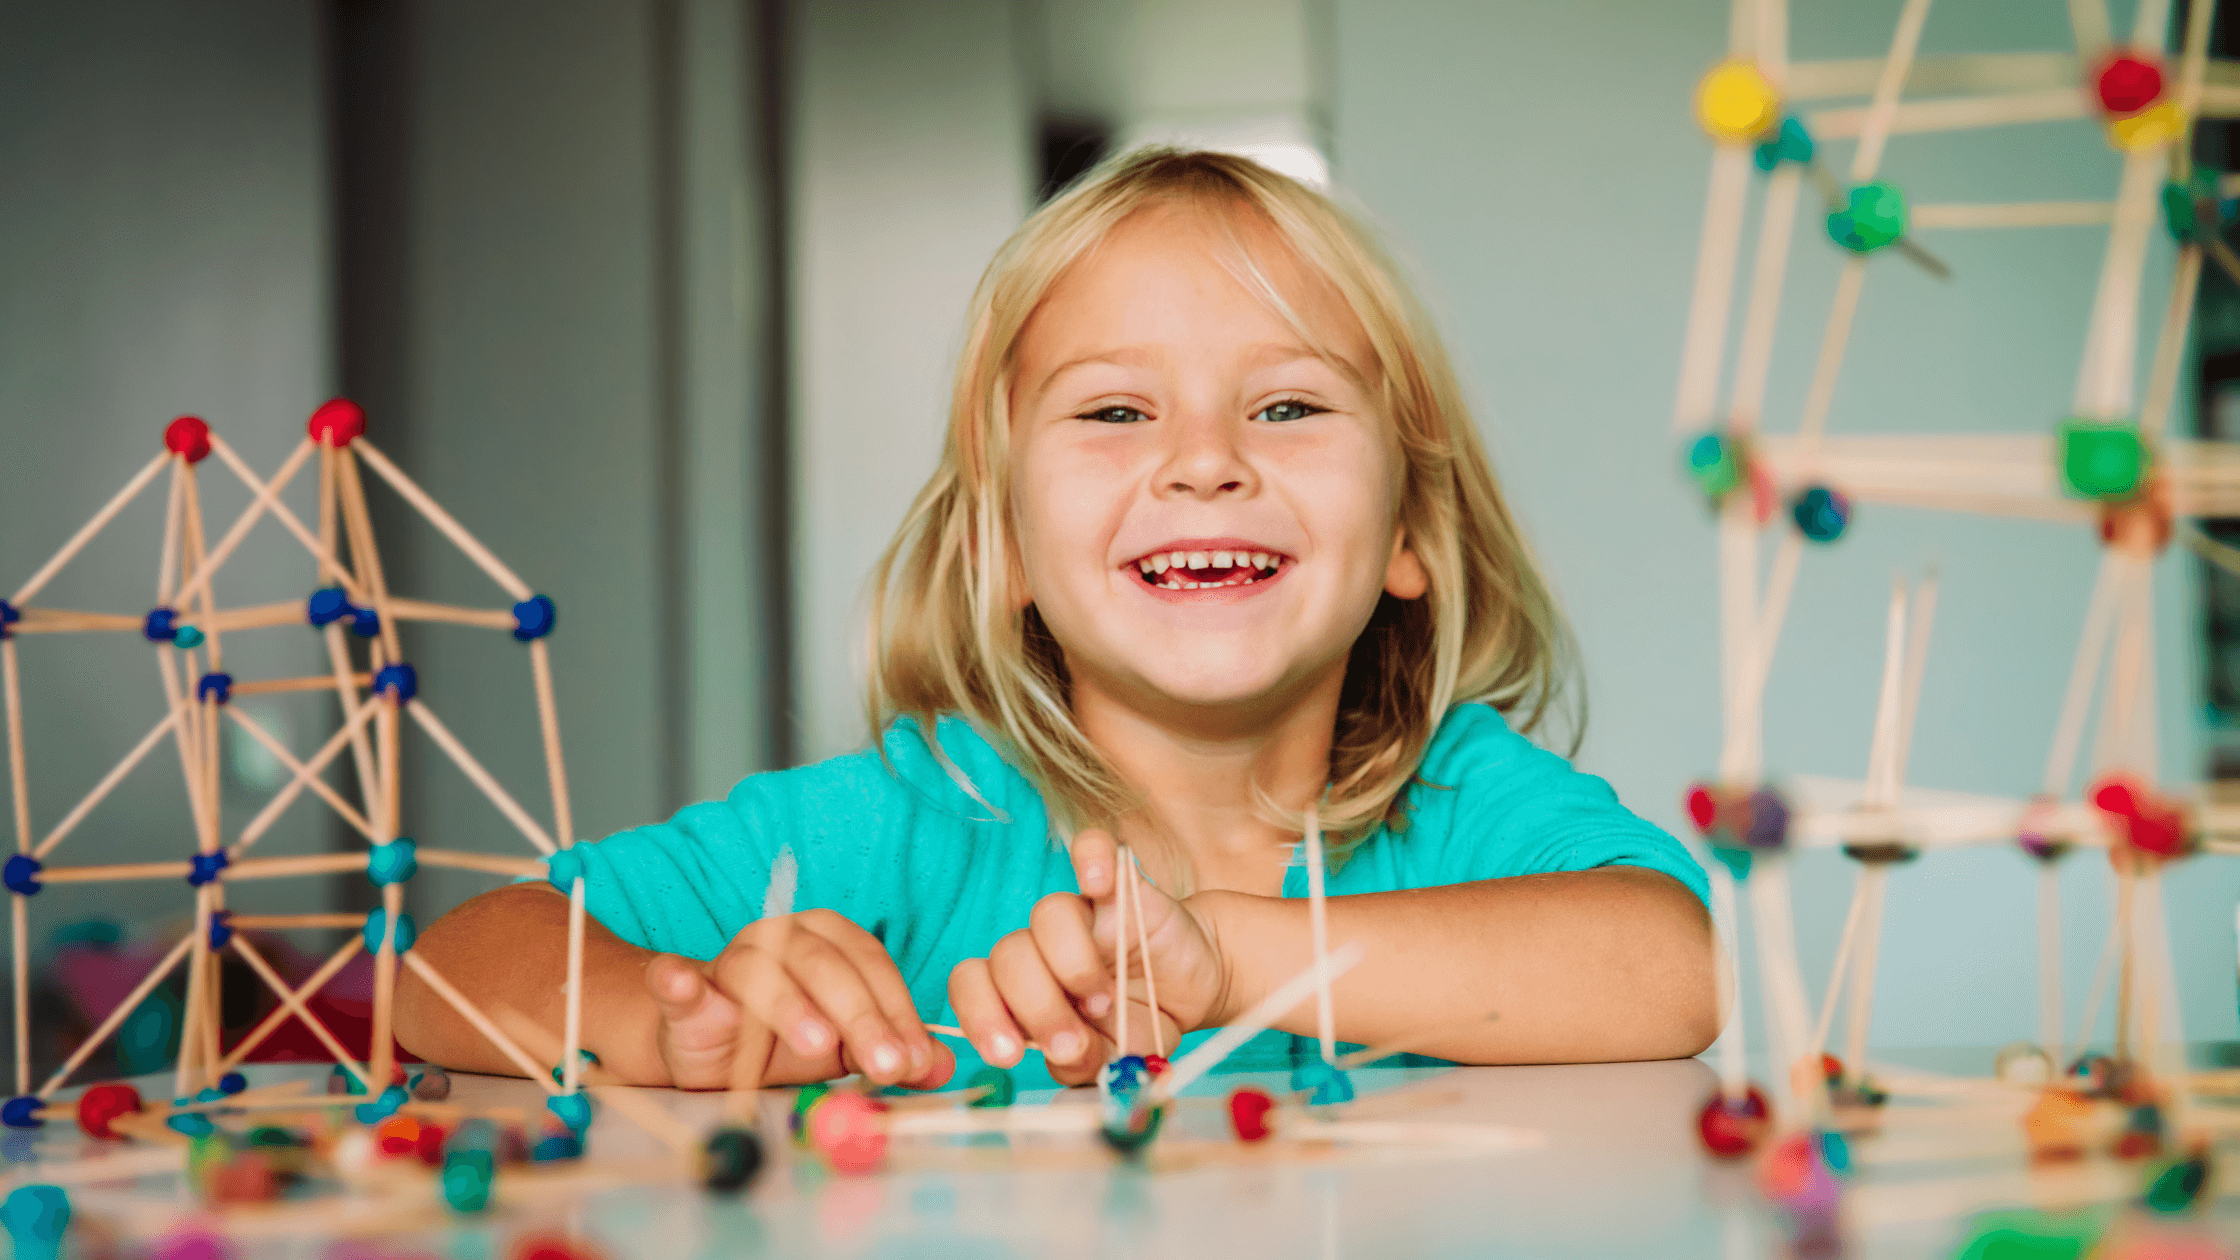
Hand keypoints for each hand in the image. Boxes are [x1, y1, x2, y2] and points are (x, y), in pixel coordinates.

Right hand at [639, 908, 952, 1090]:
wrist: (711, 1048)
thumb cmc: (786, 1042)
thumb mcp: (846, 1051)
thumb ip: (894, 1053)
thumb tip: (942, 1067)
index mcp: (829, 939)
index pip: (872, 967)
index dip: (898, 1013)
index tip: (915, 1061)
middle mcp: (782, 936)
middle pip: (826, 966)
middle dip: (861, 1018)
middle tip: (883, 1065)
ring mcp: (730, 957)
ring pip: (762, 971)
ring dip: (791, 1005)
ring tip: (817, 1044)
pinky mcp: (684, 989)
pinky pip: (677, 978)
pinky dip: (677, 979)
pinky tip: (681, 984)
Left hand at [947, 829, 1224, 1085]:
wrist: (1198, 986)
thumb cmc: (1144, 1022)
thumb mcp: (1112, 1059)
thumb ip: (1083, 1064)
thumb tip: (1065, 1059)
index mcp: (1023, 991)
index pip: (972, 986)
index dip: (981, 1016)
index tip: (1009, 1054)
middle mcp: (1040, 948)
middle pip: (1006, 956)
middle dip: (1035, 1007)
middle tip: (1071, 1043)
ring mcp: (1080, 914)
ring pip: (1046, 914)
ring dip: (1072, 966)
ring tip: (1105, 1002)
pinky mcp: (1120, 885)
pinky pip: (1093, 848)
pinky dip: (1092, 858)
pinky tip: (1099, 882)